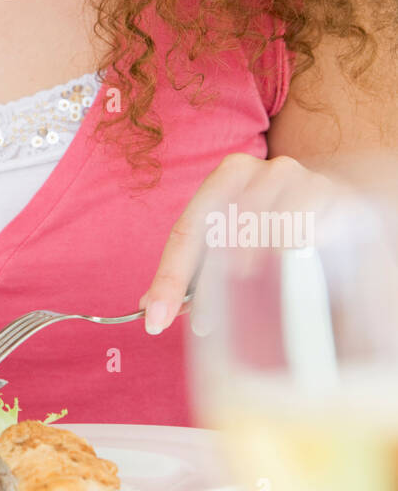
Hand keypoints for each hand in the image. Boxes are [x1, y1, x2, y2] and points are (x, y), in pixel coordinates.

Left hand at [138, 152, 356, 334]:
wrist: (340, 210)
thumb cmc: (278, 228)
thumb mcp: (234, 245)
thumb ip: (195, 272)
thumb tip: (151, 309)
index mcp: (229, 175)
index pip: (188, 230)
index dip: (169, 277)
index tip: (155, 316)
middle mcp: (263, 169)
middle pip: (222, 227)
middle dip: (208, 280)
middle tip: (203, 321)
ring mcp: (301, 179)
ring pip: (262, 224)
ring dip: (250, 261)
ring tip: (246, 291)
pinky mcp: (334, 195)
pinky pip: (306, 226)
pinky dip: (291, 247)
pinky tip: (288, 267)